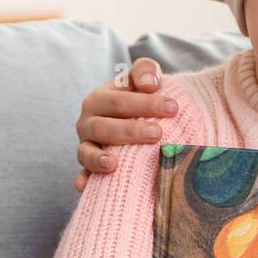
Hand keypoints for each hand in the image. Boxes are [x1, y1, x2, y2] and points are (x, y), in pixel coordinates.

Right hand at [73, 57, 177, 191]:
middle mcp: (89, 122)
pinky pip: (83, 174)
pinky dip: (84, 180)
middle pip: (104, 127)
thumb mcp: (144, 78)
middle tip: (158, 133)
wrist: (136, 118)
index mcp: (100, 99)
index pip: (120, 100)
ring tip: (114, 164)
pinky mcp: (89, 166)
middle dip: (130, 130)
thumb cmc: (143, 97)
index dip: (145, 103)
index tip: (173, 107)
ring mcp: (87, 145)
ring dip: (99, 158)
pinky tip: (85, 186)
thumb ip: (146, 71)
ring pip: (87, 152)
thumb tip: (149, 84)